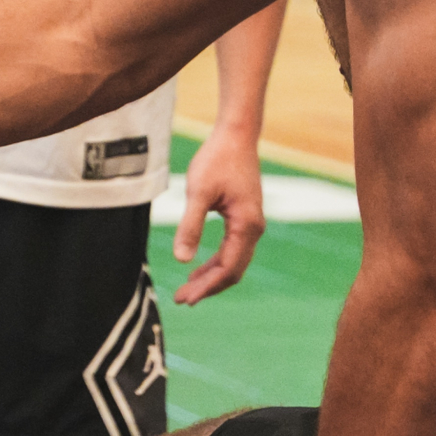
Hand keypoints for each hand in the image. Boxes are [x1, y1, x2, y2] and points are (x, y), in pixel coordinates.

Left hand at [170, 121, 264, 304]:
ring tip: (187, 288)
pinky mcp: (244, 218)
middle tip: (182, 299)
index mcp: (246, 225)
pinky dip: (216, 262)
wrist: (235, 136)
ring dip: (211, 276)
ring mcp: (251, 224)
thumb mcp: (198, 192)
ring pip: (233, 261)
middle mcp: (254, 229)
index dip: (207, 286)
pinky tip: (198, 267)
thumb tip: (181, 259)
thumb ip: (190, 226)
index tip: (186, 298)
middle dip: (208, 286)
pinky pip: (232, 249)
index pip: (228, 268)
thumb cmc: (216, 160)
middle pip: (233, 270)